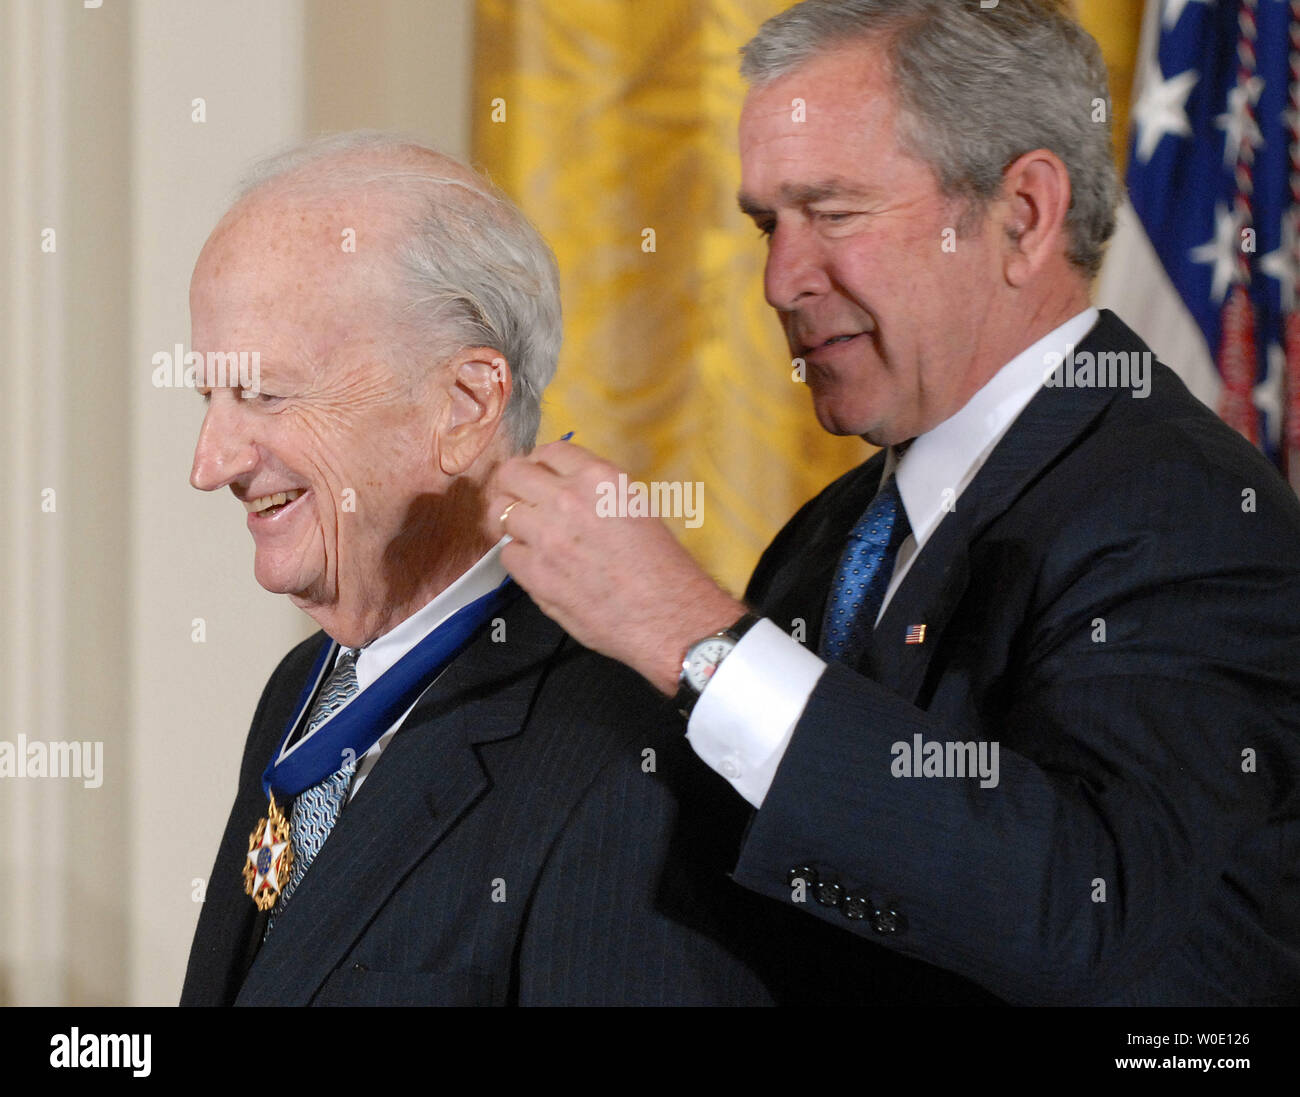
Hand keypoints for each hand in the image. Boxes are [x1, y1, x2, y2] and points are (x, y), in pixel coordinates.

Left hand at [496, 442, 746, 694]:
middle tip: (521, 501)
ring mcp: (546, 537)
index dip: (541, 464)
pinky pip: (506, 554)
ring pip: (501, 512)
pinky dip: (518, 557)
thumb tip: (565, 489)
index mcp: (598, 478)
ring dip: (512, 522)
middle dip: (513, 485)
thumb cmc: (663, 565)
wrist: (667, 614)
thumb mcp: (636, 507)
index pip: (550, 451)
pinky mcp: (535, 574)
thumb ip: (596, 492)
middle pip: (512, 473)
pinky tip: (537, 565)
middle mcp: (566, 499)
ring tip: (527, 535)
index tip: (540, 476)